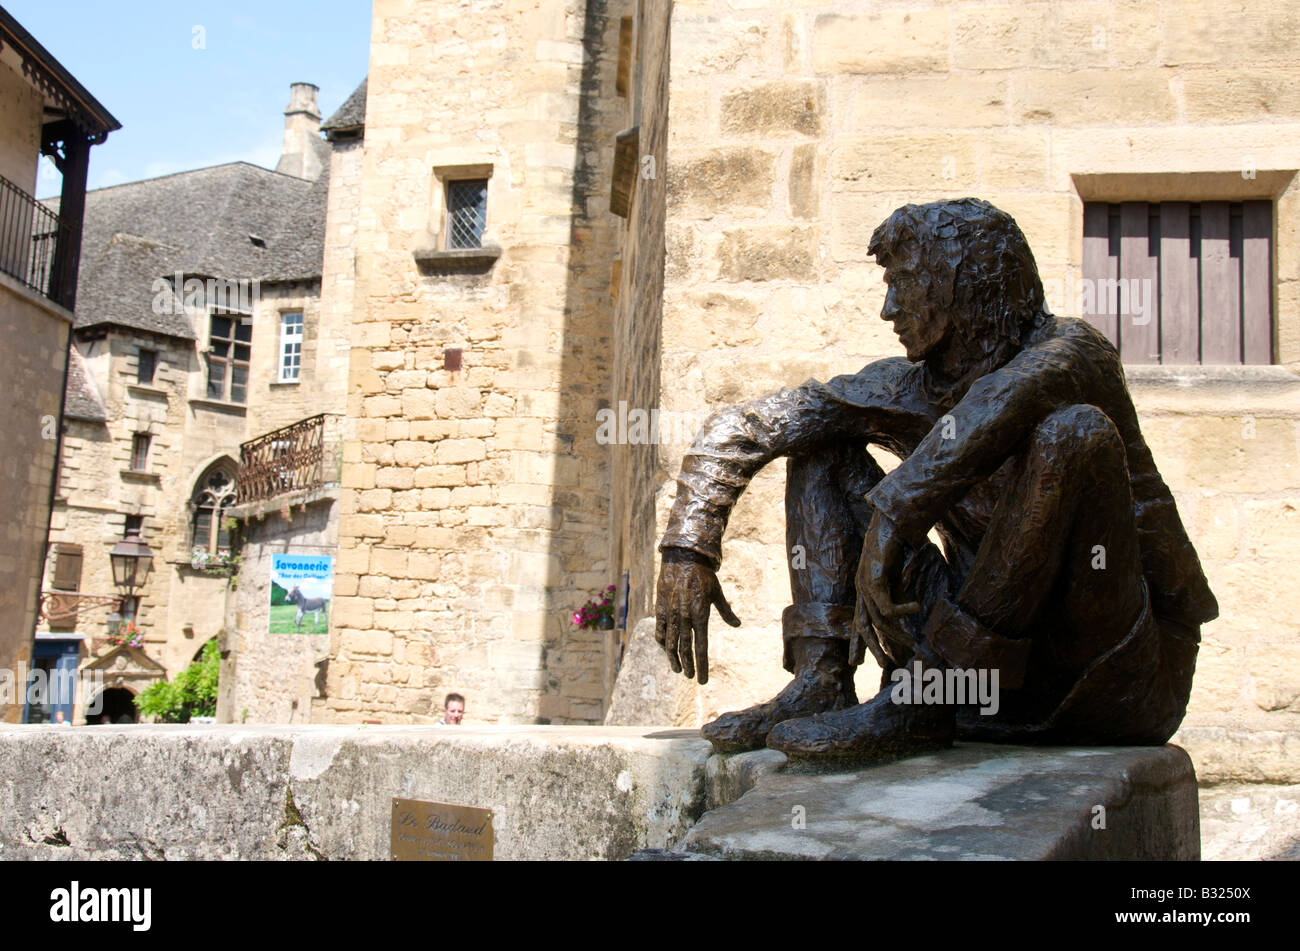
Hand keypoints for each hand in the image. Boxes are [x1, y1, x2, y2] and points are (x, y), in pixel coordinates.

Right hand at [655, 548, 741, 684]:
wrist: (683, 558)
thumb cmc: (704, 576)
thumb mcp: (718, 593)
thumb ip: (726, 612)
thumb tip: (737, 625)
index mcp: (701, 615)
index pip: (702, 648)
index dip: (702, 666)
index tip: (702, 680)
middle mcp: (685, 617)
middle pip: (685, 649)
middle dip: (689, 665)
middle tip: (691, 677)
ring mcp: (671, 613)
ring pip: (670, 643)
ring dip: (674, 658)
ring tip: (678, 669)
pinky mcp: (660, 608)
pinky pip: (660, 630)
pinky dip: (662, 643)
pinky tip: (666, 650)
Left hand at [854, 510, 920, 657]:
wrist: (891, 521)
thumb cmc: (894, 547)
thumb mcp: (895, 578)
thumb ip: (896, 595)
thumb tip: (905, 615)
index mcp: (864, 591)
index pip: (858, 622)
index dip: (857, 643)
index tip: (856, 662)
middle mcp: (861, 590)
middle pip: (864, 627)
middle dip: (872, 648)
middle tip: (885, 666)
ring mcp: (865, 585)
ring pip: (878, 621)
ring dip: (896, 636)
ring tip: (914, 646)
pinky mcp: (874, 578)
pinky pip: (887, 605)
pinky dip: (902, 610)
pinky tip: (917, 607)